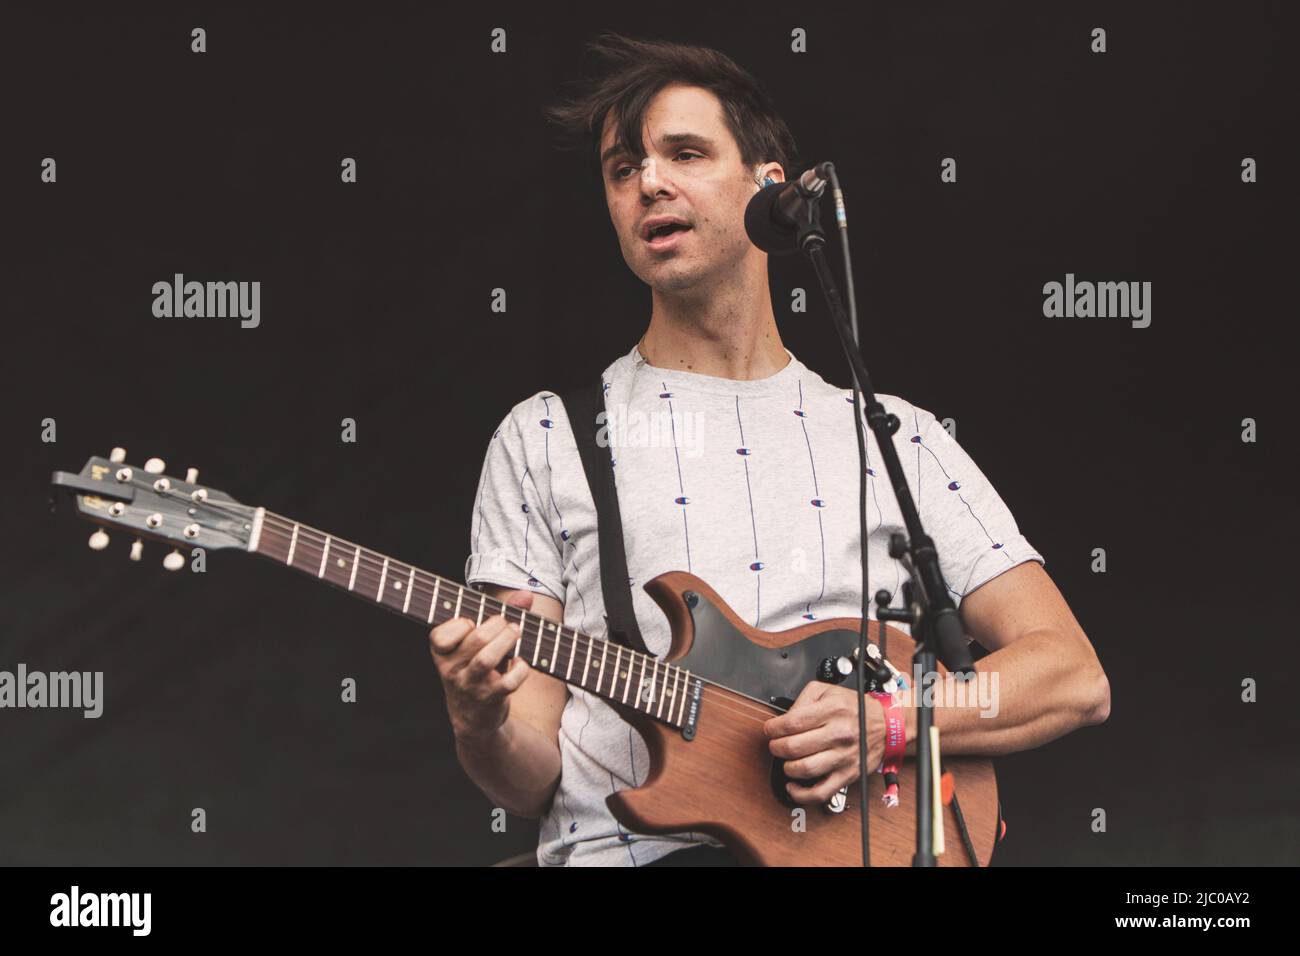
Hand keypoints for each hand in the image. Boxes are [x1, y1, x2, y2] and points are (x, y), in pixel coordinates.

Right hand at [429, 588, 534, 741]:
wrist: (473, 717)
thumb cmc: (476, 669)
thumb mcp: (478, 644)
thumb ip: (501, 614)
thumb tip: (526, 594)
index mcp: (442, 654)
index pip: (441, 635)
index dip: (461, 624)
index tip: (472, 624)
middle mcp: (452, 670)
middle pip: (476, 639)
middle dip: (497, 625)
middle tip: (508, 625)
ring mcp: (471, 686)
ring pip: (487, 659)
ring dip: (507, 642)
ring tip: (516, 633)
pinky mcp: (490, 699)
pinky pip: (508, 683)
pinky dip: (520, 670)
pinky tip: (520, 662)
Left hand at [763, 682, 883, 804]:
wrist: (887, 725)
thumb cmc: (854, 709)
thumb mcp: (828, 691)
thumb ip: (803, 699)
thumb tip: (784, 718)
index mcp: (832, 710)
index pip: (792, 723)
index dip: (773, 728)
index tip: (769, 730)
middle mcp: (839, 734)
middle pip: (794, 747)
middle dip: (776, 747)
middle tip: (775, 744)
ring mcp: (844, 757)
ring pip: (804, 769)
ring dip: (787, 767)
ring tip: (786, 760)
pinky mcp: (847, 775)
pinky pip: (820, 792)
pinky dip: (801, 794)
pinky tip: (793, 786)